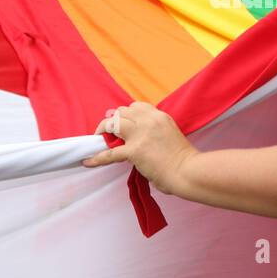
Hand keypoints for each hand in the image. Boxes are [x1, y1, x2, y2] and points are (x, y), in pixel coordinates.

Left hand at [82, 101, 197, 194]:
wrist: (188, 171)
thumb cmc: (183, 159)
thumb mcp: (171, 135)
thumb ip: (156, 132)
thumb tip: (142, 142)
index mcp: (160, 116)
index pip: (136, 106)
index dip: (126, 114)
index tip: (123, 123)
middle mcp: (149, 120)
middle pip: (122, 111)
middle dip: (113, 120)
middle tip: (108, 132)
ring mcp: (140, 135)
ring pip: (113, 123)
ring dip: (104, 130)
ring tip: (99, 139)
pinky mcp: (134, 151)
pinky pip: (109, 153)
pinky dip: (97, 158)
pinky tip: (88, 161)